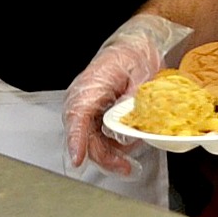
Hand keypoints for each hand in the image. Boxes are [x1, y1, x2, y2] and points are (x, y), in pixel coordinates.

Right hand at [63, 14, 191, 174]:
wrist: (133, 49)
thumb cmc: (133, 57)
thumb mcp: (141, 75)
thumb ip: (132, 100)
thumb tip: (125, 125)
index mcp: (91, 85)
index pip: (77, 115)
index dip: (76, 139)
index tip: (77, 158)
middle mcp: (83, 100)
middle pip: (84, 136)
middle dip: (103, 156)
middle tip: (125, 167)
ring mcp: (87, 110)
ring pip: (91, 142)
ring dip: (109, 155)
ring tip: (128, 162)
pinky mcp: (95, 117)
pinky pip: (98, 139)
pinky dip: (112, 149)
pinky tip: (127, 149)